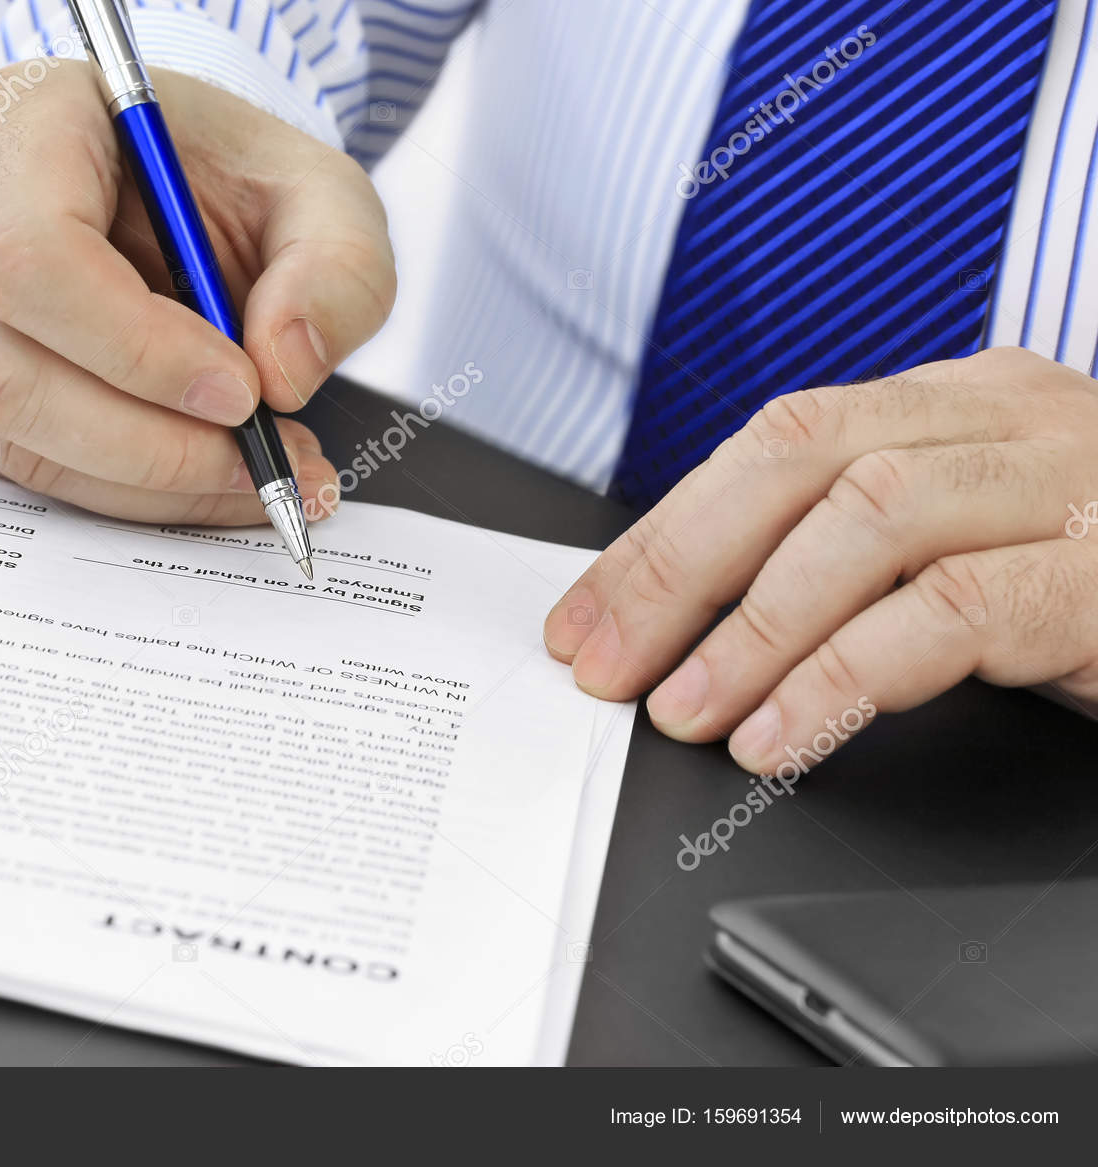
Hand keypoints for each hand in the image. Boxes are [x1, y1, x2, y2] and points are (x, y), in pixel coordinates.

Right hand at [0, 63, 394, 522]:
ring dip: (139, 481)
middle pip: (1, 368)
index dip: (135, 347)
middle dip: (145, 442)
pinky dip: (118, 490)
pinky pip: (11, 460)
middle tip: (259, 461)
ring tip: (253, 475)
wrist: (172, 191)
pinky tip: (200, 478)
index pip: (32, 256)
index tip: (241, 392)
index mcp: (17, 123)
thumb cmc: (228, 178)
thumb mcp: (321, 194)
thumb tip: (285, 372)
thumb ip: (337, 268)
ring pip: (2, 430)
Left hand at [544, 348, 1097, 776]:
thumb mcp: (967, 535)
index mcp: (956, 403)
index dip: (660, 530)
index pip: (771, 443)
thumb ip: (851, 552)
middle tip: (602, 663)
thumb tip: (688, 618)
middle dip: (676, 566)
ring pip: (868, 521)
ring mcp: (1068, 489)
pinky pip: (955, 614)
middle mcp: (1007, 421)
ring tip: (682, 709)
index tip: (582, 613)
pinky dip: (847, 676)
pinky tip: (785, 733)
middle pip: (799, 459)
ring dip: (752, 626)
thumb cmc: (1097, 568)